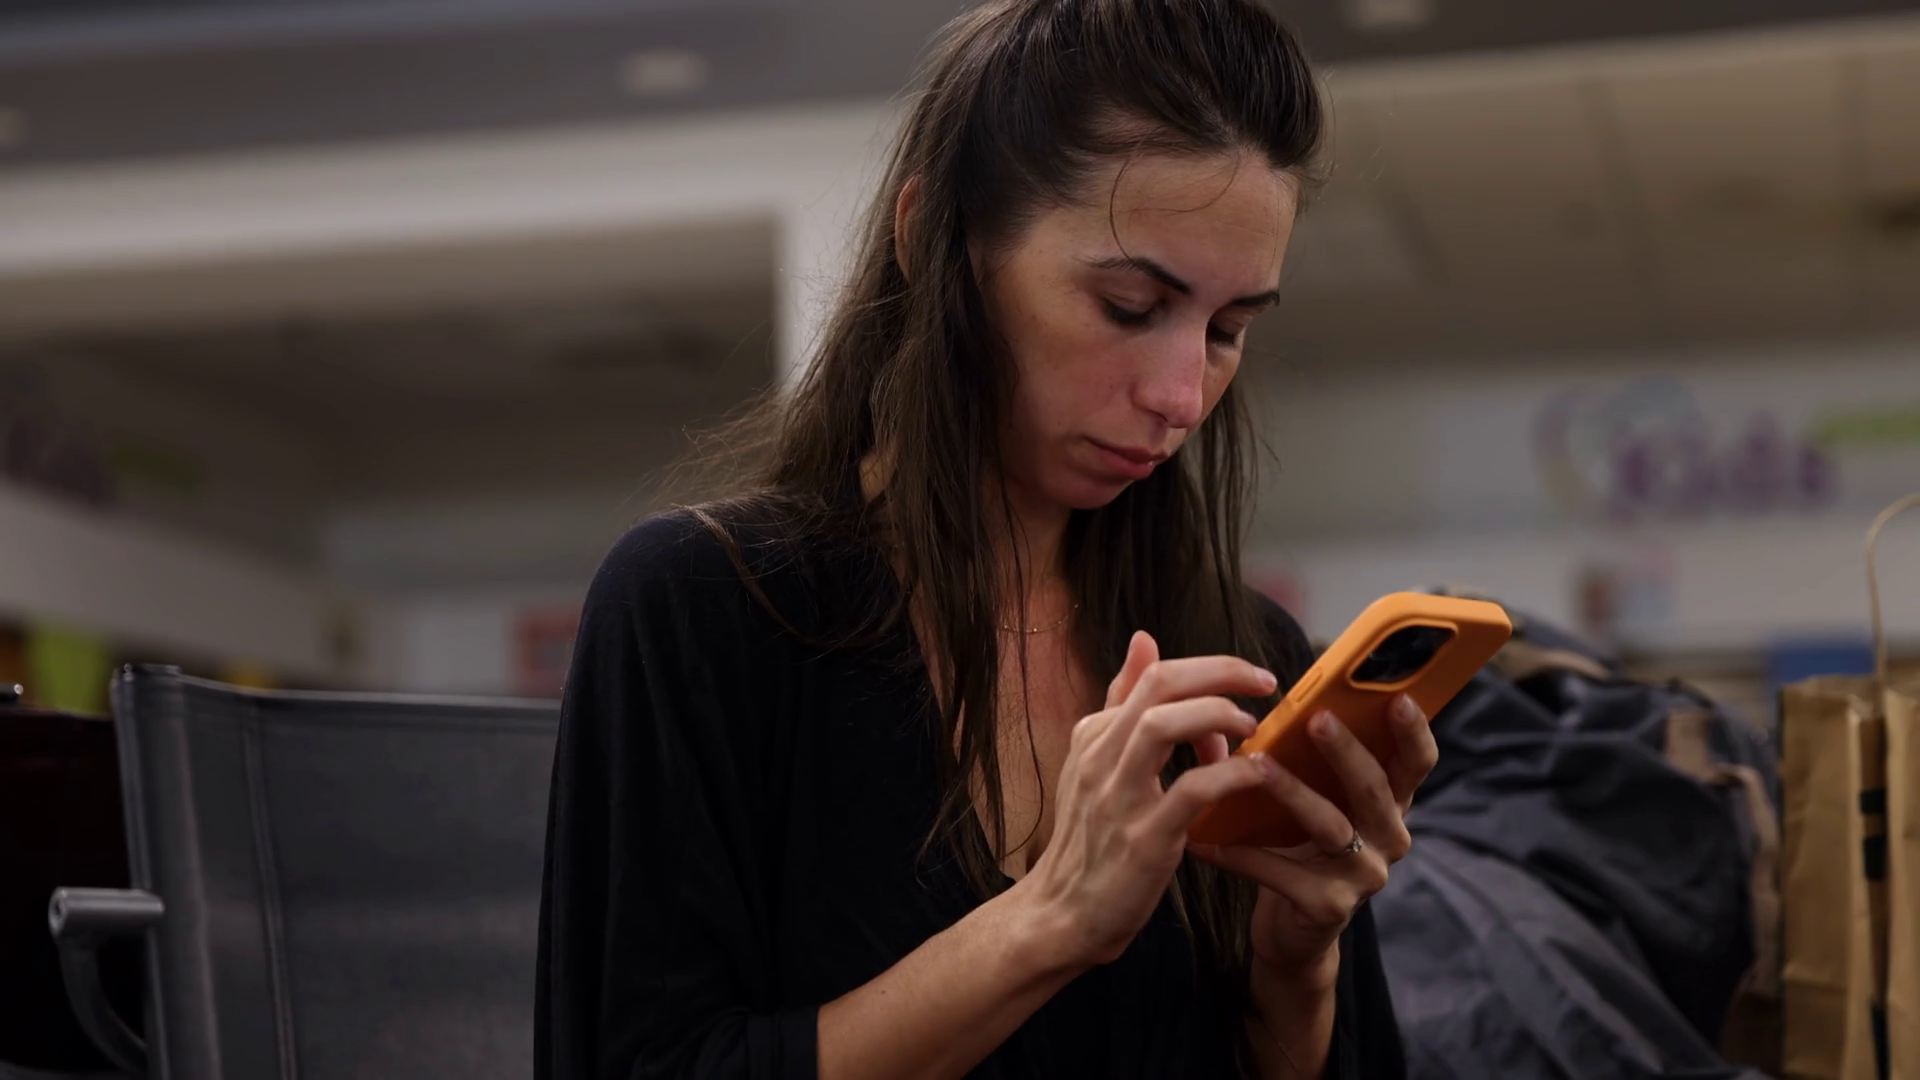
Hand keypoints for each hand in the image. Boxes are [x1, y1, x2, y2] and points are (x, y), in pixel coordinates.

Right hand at [1015, 631, 1280, 967]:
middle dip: (1218, 672)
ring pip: (1160, 726)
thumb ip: (1122, 704)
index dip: (1206, 668)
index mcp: (1093, 737)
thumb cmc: (1089, 841)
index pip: (1152, 675)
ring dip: (1216, 714)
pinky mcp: (1143, 839)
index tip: (1246, 678)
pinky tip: (1256, 773)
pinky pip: (1190, 791)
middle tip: (1264, 682)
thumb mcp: (1096, 763)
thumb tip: (1145, 640)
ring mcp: (1119, 798)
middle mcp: (1100, 758)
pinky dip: (1228, 773)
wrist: (1061, 915)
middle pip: (1157, 687)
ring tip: (1253, 725)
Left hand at [1190, 695, 1436, 976]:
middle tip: (1317, 719)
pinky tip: (1206, 839)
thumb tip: (1262, 705)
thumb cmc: (1300, 849)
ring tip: (1256, 766)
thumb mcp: (1316, 802)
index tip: (1400, 698)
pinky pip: (1282, 873)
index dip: (1414, 731)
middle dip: (1346, 751)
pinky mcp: (1329, 907)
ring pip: (1331, 826)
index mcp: (1389, 804)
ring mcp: (1363, 876)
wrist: (1292, 930)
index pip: (1416, 763)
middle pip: (1374, 789)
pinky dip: (1242, 854)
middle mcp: (1388, 838)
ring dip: (1293, 793)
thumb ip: (1305, 760)